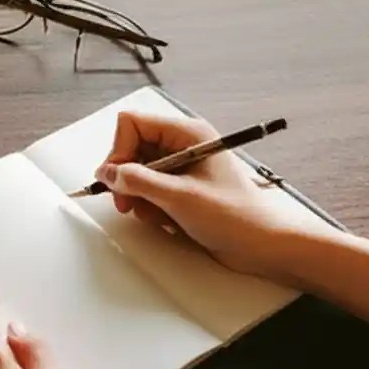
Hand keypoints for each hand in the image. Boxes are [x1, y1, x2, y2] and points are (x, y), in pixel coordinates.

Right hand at [95, 111, 318, 279]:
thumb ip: (138, 181)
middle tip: (127, 202)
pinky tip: (166, 219)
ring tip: (156, 214)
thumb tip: (108, 173)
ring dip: (138, 196)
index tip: (118, 178)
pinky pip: (148, 190)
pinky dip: (149, 206)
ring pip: (136, 173)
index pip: (133, 124)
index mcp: (187, 133)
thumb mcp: (179, 197)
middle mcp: (181, 145)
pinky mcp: (180, 188)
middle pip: (131, 148)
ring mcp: (180, 167)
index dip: (120, 150)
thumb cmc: (235, 216)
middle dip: (125, 178)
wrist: (261, 244)